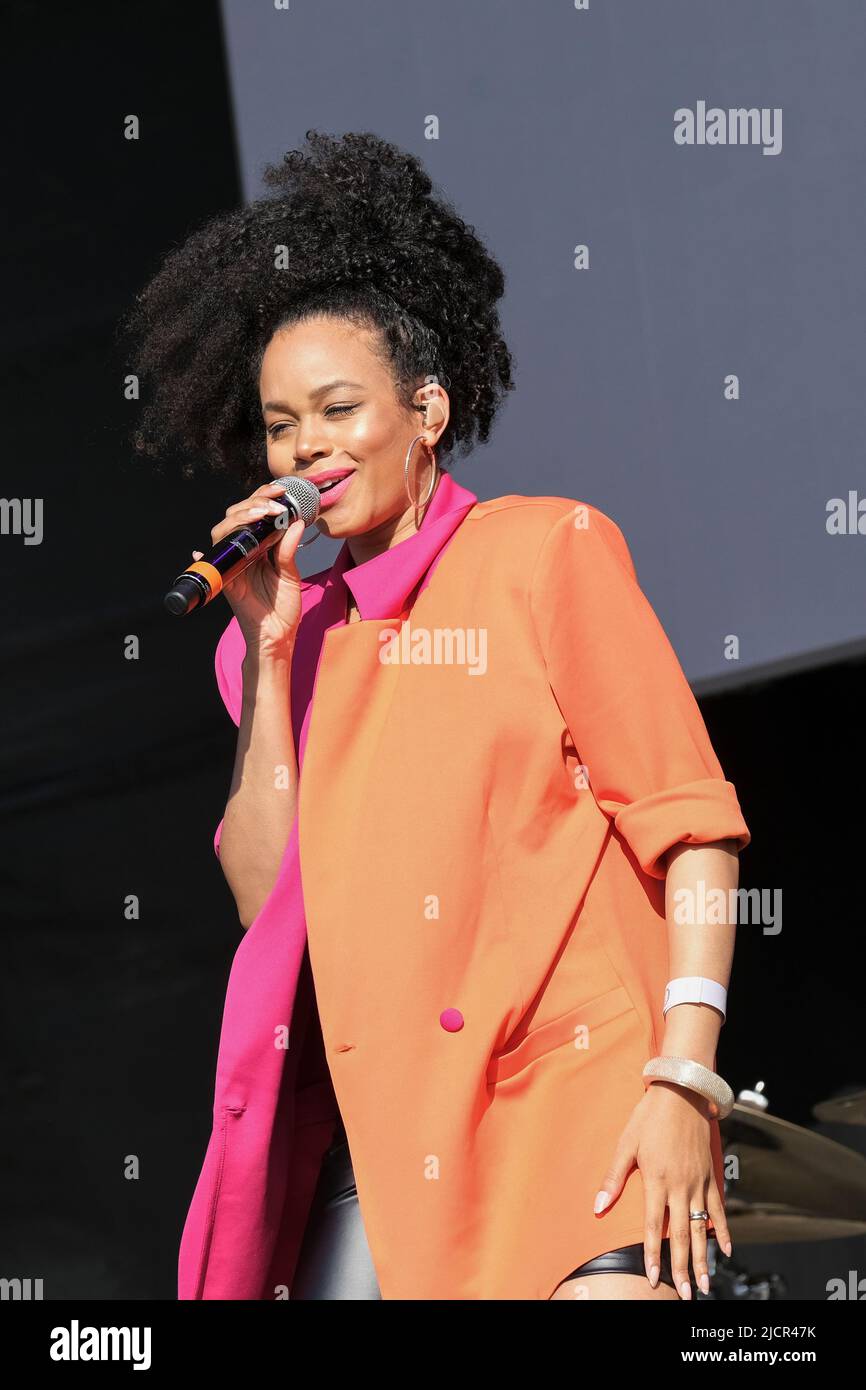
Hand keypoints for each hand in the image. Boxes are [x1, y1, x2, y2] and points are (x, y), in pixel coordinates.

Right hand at [193, 480, 309, 658]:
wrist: (279, 636)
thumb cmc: (283, 607)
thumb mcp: (290, 574)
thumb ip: (289, 549)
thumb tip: (294, 522)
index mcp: (259, 546)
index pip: (255, 513)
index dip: (264, 497)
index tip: (282, 491)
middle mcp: (243, 551)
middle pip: (236, 516)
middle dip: (254, 502)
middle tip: (275, 502)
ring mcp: (233, 564)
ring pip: (223, 531)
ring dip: (241, 518)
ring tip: (263, 514)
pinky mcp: (226, 581)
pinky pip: (211, 565)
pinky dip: (202, 559)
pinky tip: (198, 552)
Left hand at [593, 1081, 731, 1298]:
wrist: (681, 1092)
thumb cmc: (649, 1117)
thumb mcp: (625, 1145)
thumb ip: (613, 1178)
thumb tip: (597, 1206)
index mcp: (657, 1180)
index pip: (655, 1227)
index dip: (654, 1255)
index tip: (653, 1278)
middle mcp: (681, 1186)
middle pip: (683, 1235)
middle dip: (684, 1268)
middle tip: (688, 1294)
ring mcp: (699, 1182)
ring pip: (702, 1228)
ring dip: (704, 1257)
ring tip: (707, 1283)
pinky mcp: (711, 1174)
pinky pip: (719, 1208)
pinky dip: (722, 1230)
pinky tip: (725, 1250)